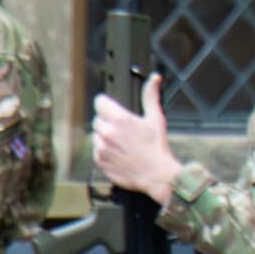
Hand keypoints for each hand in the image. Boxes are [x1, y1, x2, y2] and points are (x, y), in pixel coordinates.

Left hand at [91, 74, 180, 205]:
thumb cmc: (157, 148)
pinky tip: (120, 154)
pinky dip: (105, 152)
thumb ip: (150, 96)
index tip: (114, 110)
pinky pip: (96, 151)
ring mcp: (101, 148)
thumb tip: (154, 78)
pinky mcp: (99, 161)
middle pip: (98, 119)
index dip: (108, 105)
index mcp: (120, 119)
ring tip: (123, 145)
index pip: (100, 102)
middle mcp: (107, 132)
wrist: (156, 175)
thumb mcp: (156, 119)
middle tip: (124, 131)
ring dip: (106, 138)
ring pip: (96, 135)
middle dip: (109, 123)